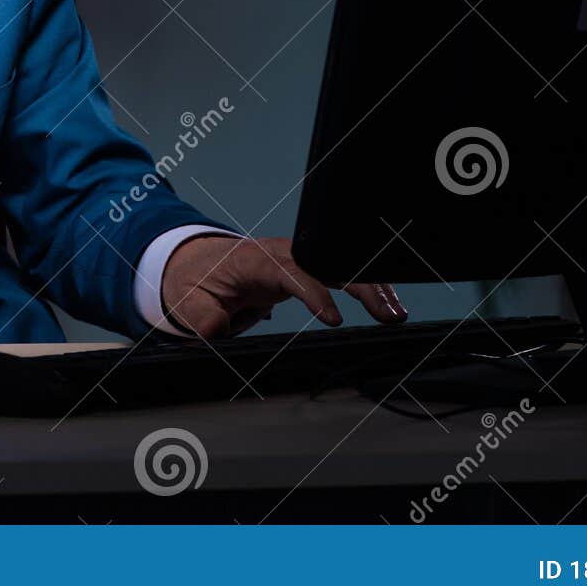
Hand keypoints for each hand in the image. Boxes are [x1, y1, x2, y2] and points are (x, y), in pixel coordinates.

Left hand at [160, 235, 406, 339]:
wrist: (200, 264)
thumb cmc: (198, 281)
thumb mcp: (190, 300)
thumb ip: (202, 317)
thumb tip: (215, 331)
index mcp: (255, 260)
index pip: (292, 272)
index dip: (315, 293)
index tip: (334, 318)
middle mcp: (282, 254)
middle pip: (328, 264)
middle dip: (360, 286)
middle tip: (385, 314)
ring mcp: (298, 259)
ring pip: (342, 266)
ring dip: (372, 287)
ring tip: (396, 314)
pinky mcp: (307, 268)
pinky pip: (341, 273)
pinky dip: (366, 286)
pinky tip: (387, 305)